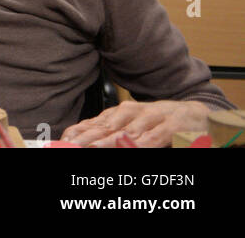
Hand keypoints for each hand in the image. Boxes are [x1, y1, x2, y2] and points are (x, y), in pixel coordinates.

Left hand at [61, 99, 211, 146]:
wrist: (197, 113)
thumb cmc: (160, 123)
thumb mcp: (132, 126)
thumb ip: (110, 133)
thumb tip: (84, 141)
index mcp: (120, 113)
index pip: (94, 123)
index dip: (77, 132)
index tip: (62, 141)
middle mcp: (133, 112)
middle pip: (106, 127)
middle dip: (87, 138)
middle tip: (71, 146)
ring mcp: (153, 117)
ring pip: (128, 131)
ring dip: (110, 140)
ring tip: (94, 147)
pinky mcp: (172, 125)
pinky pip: (156, 136)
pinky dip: (144, 142)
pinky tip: (134, 147)